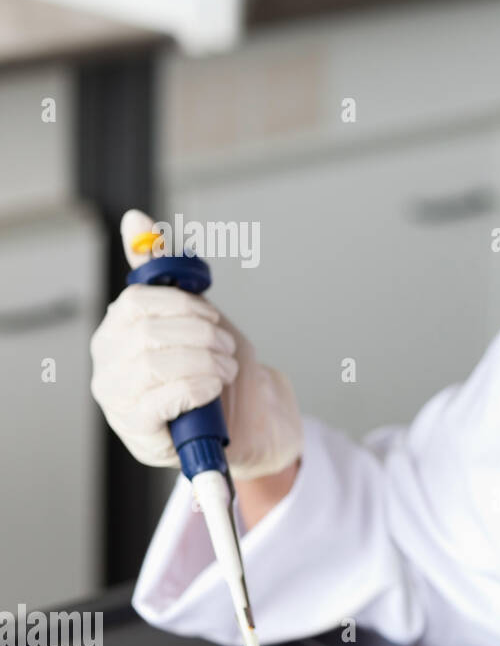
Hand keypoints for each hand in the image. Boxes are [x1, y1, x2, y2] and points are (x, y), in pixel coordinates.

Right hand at [90, 209, 303, 479]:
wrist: (245, 420)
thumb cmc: (213, 366)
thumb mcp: (195, 312)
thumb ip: (162, 268)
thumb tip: (134, 217)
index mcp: (118, 330)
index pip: (136, 303)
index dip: (181, 306)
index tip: (211, 316)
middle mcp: (108, 362)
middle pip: (147, 333)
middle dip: (199, 337)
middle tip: (226, 347)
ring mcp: (117, 397)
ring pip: (154, 365)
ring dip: (204, 362)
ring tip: (225, 368)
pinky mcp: (135, 428)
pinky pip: (161, 399)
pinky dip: (196, 387)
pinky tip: (212, 388)